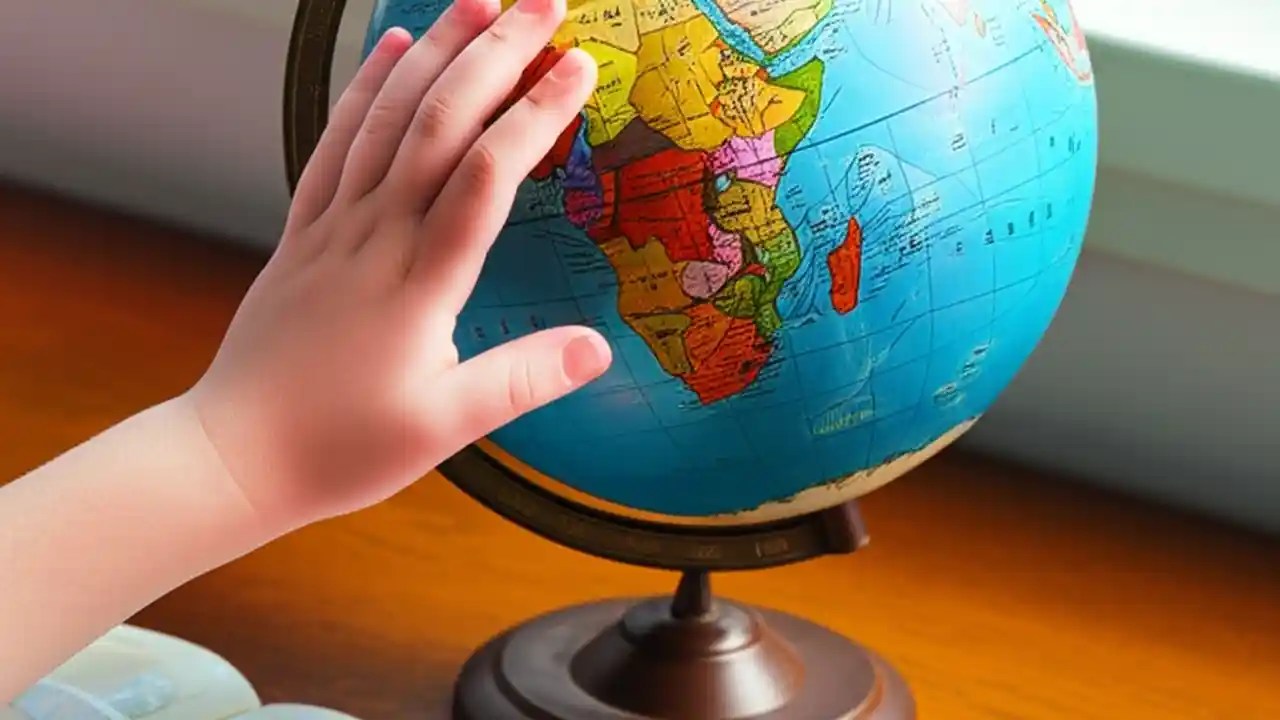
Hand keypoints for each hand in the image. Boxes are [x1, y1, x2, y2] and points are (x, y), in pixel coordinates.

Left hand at [184, 0, 609, 527]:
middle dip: (494, 55)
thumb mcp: (444, 429)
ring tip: (478, 2)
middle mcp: (373, 237)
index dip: (535, 114)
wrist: (234, 453)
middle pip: (438, 124)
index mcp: (418, 283)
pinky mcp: (302, 231)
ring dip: (434, 52)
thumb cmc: (340, 447)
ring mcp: (332, 227)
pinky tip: (392, 47)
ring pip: (386, 118)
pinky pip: (335, 141)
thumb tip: (598, 347)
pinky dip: (366, 87)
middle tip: (542, 4)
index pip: (486, 175)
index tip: (579, 67)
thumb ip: (522, 381)